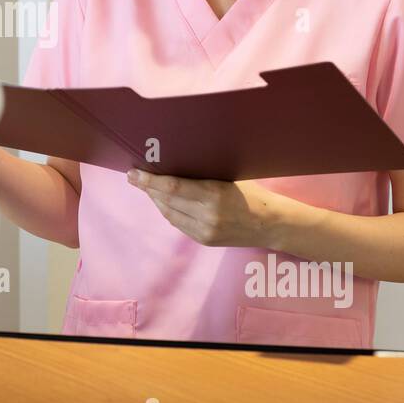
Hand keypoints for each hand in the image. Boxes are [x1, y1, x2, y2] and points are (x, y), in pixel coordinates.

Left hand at [127, 169, 281, 247]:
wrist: (270, 224)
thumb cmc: (250, 192)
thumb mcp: (228, 177)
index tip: (134, 173)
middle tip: (133, 176)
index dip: (150, 180)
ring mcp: (205, 231)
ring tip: (145, 186)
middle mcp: (207, 216)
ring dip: (155, 199)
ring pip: (169, 214)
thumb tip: (171, 162)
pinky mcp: (204, 240)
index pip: (173, 187)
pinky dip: (167, 210)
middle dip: (147, 188)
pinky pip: (178, 223)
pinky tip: (162, 200)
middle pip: (166, 201)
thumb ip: (202, 174)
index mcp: (214, 194)